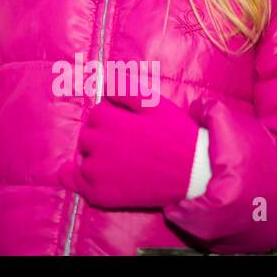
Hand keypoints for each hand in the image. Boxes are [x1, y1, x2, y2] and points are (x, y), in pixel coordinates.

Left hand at [58, 93, 200, 208]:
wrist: (196, 174)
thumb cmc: (176, 135)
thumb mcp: (154, 103)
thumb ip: (124, 88)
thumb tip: (101, 82)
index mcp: (110, 122)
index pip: (96, 113)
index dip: (111, 118)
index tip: (128, 126)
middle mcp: (100, 146)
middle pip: (86, 135)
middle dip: (101, 136)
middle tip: (126, 144)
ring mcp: (99, 173)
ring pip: (83, 158)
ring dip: (94, 158)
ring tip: (120, 161)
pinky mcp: (102, 195)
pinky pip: (80, 184)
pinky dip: (83, 180)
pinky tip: (98, 176)